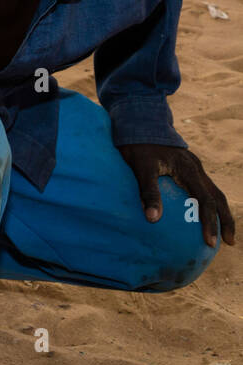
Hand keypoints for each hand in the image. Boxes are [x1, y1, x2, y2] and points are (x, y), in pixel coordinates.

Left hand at [118, 143, 235, 247]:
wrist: (138, 122)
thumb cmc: (137, 145)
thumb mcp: (140, 168)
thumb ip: (148, 192)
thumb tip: (153, 219)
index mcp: (189, 170)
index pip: (206, 200)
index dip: (210, 222)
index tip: (210, 241)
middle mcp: (196, 168)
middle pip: (218, 197)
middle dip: (225, 220)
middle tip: (227, 242)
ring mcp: (194, 167)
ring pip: (214, 192)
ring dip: (219, 212)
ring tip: (220, 232)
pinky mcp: (187, 166)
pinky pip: (202, 187)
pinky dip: (206, 202)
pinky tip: (199, 213)